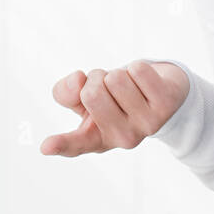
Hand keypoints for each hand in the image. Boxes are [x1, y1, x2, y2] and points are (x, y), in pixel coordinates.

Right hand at [39, 60, 189, 156]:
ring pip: (115, 78)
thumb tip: (78, 81)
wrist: (162, 91)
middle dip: (96, 78)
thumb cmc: (117, 97)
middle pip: (91, 92)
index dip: (59, 144)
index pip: (74, 145)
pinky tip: (147, 82)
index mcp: (96, 139)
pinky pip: (138, 70)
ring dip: (119, 73)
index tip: (46, 146)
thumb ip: (67, 92)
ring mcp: (147, 124)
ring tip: (130, 86)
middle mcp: (122, 138)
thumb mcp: (86, 97)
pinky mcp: (166, 105)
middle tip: (111, 88)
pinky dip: (138, 67)